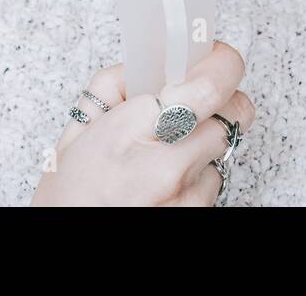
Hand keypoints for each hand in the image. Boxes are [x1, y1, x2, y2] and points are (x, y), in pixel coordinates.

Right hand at [31, 40, 253, 205]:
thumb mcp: (74, 137)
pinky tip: (164, 185)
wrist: (72, 249)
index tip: (216, 56)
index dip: (222, 64)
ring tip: (163, 158)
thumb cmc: (69, 202)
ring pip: (223, 148)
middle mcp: (169, 166)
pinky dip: (194, 176)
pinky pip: (212, 181)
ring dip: (202, 144)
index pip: (208, 85)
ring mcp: (190, 197)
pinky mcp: (201, 215)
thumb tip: (147, 64)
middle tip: (194, 103)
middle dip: (220, 101)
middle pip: (236, 112)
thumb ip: (111, 90)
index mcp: (131, 133)